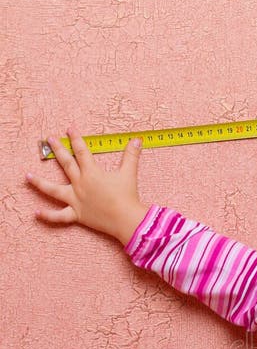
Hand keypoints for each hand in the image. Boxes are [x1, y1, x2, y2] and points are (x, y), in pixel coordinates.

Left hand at [26, 126, 148, 245]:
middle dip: (57, 149)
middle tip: (50, 139)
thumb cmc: (127, 196)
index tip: (70, 129)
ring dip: (39, 182)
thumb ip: (131, 155)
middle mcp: (80, 184)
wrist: (126, 219)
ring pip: (53, 190)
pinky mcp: (77, 214)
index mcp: (91, 173)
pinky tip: (36, 213)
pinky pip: (59, 216)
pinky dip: (48, 215)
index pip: (81, 151)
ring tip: (27, 177)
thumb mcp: (129, 173)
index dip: (76, 139)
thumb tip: (137, 140)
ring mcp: (76, 199)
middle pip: (66, 164)